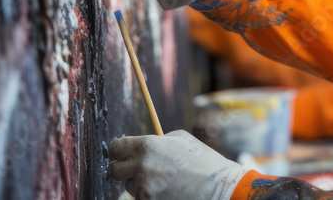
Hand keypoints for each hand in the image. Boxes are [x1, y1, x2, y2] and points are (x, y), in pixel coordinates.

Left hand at [109, 130, 247, 198]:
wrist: (217, 187)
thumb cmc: (202, 160)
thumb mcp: (180, 139)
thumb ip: (156, 141)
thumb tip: (139, 146)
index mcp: (148, 146)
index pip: (116, 147)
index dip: (116, 149)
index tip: (119, 151)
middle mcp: (142, 167)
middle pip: (114, 170)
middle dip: (122, 167)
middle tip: (134, 166)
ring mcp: (144, 189)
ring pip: (128, 186)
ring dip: (138, 182)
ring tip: (160, 178)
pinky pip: (140, 197)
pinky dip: (148, 193)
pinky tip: (165, 188)